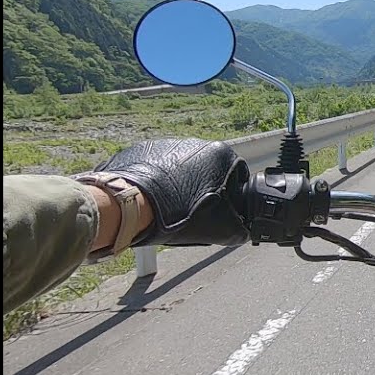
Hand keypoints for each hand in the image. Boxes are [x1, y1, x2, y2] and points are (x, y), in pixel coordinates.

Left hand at [93, 138, 250, 247]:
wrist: (132, 206)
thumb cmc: (179, 215)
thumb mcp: (221, 229)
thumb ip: (240, 229)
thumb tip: (242, 231)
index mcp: (220, 153)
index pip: (237, 176)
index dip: (231, 197)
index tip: (221, 211)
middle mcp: (196, 142)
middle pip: (209, 169)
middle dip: (205, 189)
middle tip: (195, 212)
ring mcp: (167, 143)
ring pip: (182, 167)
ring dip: (181, 183)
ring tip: (171, 207)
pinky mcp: (143, 149)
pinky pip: (157, 165)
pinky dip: (158, 180)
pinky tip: (154, 199)